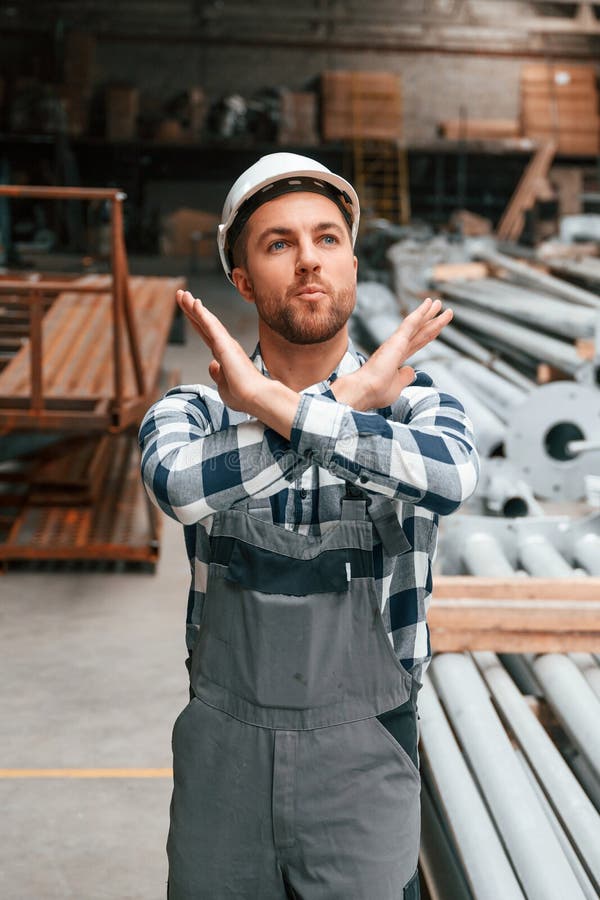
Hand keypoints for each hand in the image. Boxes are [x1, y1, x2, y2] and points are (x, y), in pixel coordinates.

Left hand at [176, 289, 264, 412]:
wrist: (255, 399)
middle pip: (204, 323)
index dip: (195, 319)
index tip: (186, 307)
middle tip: (180, 294)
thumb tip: (212, 365)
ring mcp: (226, 344)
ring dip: (194, 307)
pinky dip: (202, 315)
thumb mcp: (223, 385)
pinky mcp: (226, 346)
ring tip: (183, 294)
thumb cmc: (242, 395)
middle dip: (191, 308)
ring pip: (207, 321)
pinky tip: (195, 303)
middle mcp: (225, 346)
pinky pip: (212, 327)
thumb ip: (217, 374)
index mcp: (223, 354)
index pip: (205, 333)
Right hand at [333, 297, 451, 409]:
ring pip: (418, 325)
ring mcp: (397, 343)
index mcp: (397, 359)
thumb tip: (411, 371)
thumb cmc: (376, 392)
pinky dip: (420, 313)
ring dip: (430, 314)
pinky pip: (411, 323)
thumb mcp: (397, 386)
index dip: (429, 334)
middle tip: (443, 309)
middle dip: (432, 320)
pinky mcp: (396, 341)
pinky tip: (429, 304)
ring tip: (439, 302)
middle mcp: (397, 348)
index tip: (437, 327)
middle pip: (420, 331)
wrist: (364, 390)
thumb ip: (405, 377)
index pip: (417, 343)